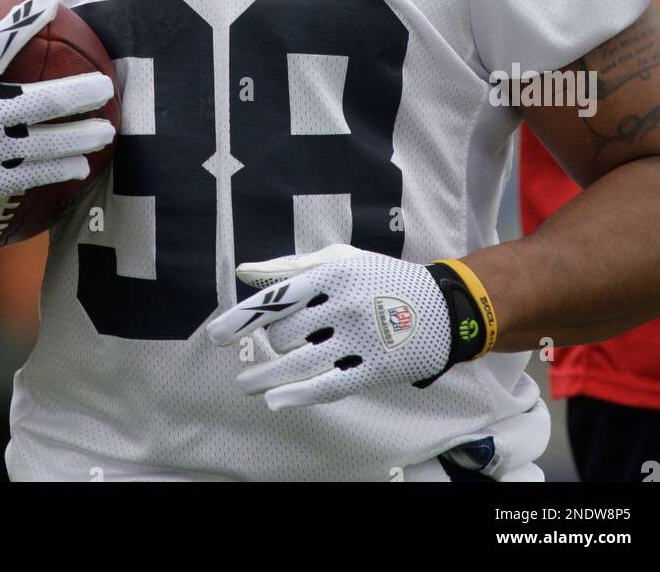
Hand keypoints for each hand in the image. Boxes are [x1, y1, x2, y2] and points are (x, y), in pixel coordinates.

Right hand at [0, 0, 114, 218]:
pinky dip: (61, 170)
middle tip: (106, 87)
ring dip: (82, 137)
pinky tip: (82, 166)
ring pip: (47, 143)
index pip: (0, 44)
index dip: (27, 20)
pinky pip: (33, 175)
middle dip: (81, 94)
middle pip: (43, 101)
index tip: (53, 1)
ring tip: (107, 131)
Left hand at [206, 244, 453, 409]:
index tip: (216, 335)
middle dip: (269, 344)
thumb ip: (289, 266)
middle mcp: (343, 304)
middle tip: (266, 349)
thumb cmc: (380, 278)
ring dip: (266, 377)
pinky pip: (328, 386)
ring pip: (299, 363)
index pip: (277, 297)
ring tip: (248, 383)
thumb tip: (245, 271)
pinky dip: (298, 395)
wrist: (442, 307)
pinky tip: (275, 400)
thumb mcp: (339, 260)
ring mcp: (360, 338)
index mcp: (332, 273)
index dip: (242, 318)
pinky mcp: (375, 368)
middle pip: (284, 334)